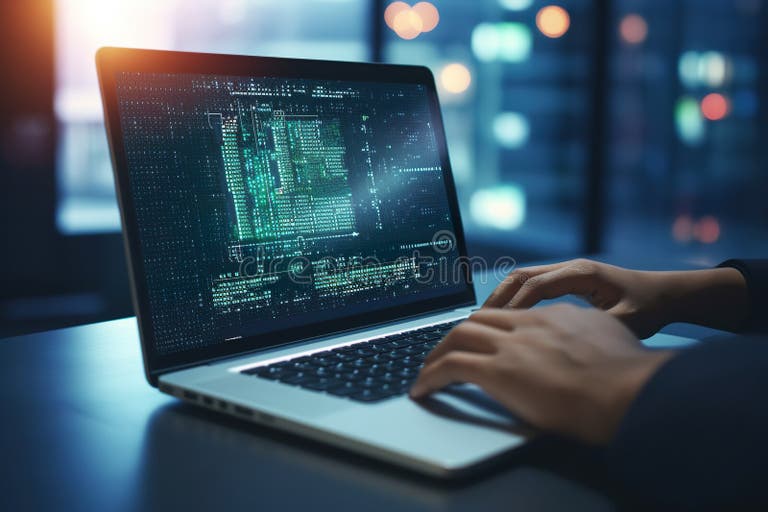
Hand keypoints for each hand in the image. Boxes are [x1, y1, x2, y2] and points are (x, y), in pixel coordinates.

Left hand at [410, 304, 673, 444]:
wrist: (629, 391)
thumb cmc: (631, 376)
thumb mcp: (614, 340)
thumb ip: (594, 337)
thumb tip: (591, 346)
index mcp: (554, 316)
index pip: (510, 315)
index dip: (490, 327)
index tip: (480, 340)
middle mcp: (528, 324)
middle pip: (478, 320)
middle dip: (457, 335)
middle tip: (444, 352)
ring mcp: (511, 345)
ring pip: (458, 337)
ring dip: (437, 353)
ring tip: (426, 371)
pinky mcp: (498, 370)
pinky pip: (451, 367)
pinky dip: (431, 377)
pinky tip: (422, 389)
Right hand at [483, 258, 747, 337]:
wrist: (667, 294)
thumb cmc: (650, 308)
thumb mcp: (627, 323)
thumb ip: (596, 329)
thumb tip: (565, 344)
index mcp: (582, 274)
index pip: (536, 285)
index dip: (513, 306)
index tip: (495, 328)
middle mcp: (570, 268)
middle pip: (521, 276)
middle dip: (497, 299)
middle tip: (476, 324)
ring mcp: (568, 272)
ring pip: (523, 279)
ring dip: (502, 299)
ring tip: (483, 323)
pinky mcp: (568, 281)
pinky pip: (533, 287)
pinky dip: (515, 301)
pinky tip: (506, 322)